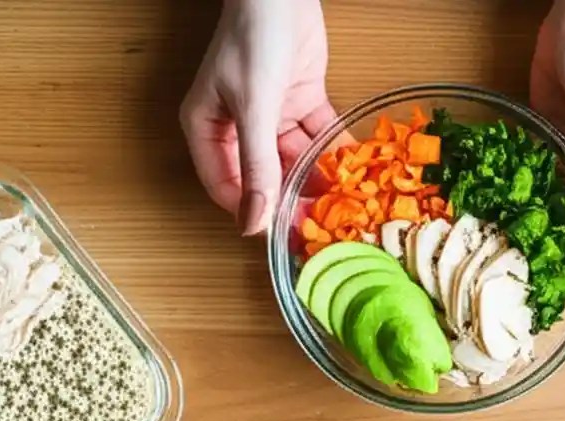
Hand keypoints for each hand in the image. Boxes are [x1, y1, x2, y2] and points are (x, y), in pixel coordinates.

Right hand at [180, 0, 336, 235]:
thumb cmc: (252, 40)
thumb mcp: (253, 108)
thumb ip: (257, 165)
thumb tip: (253, 222)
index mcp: (207, 130)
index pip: (226, 186)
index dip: (252, 212)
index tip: (281, 235)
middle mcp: (237, 128)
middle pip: (264, 177)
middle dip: (291, 198)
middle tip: (321, 225)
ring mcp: (272, 116)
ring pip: (295, 159)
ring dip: (317, 178)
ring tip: (344, 204)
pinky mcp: (302, 102)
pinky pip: (318, 136)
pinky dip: (335, 151)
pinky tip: (356, 173)